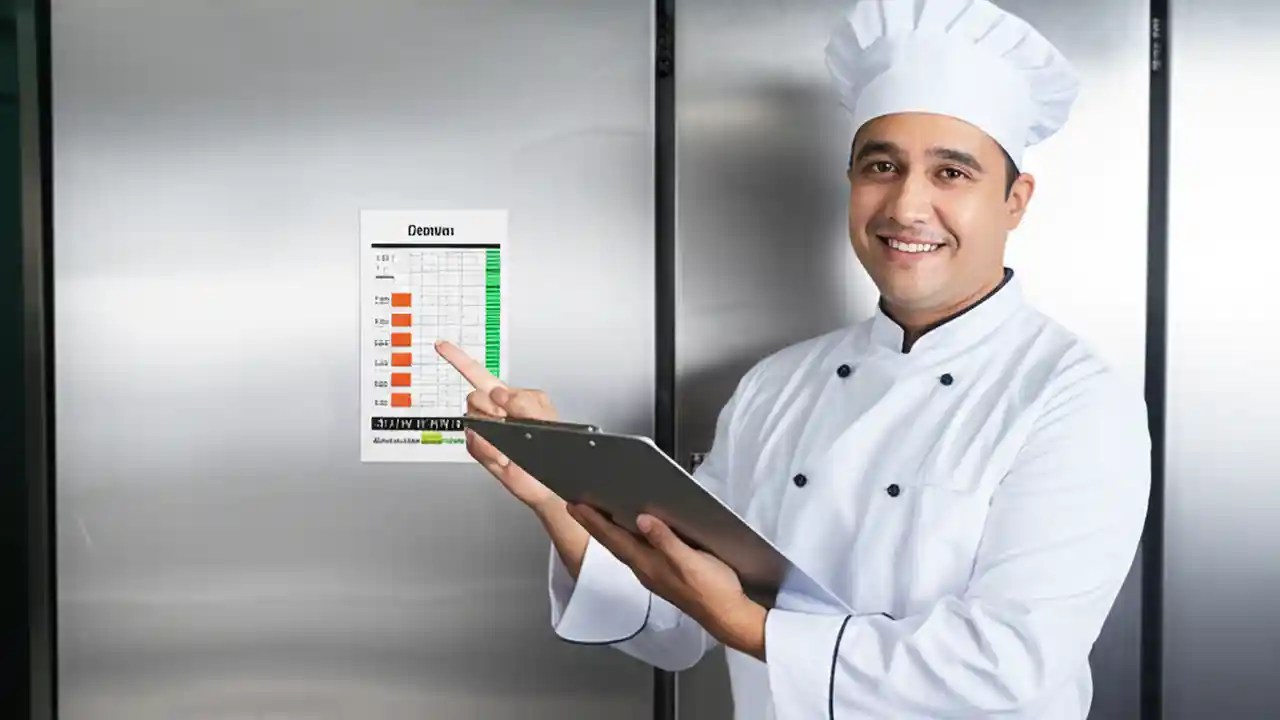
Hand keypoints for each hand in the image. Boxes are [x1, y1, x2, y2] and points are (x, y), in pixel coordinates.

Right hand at [434, 340, 559, 510]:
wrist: (549, 482)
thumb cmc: (552, 449)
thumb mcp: (546, 416)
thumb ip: (525, 401)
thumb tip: (499, 395)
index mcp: (510, 398)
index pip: (480, 375)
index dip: (459, 360)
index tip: (442, 345)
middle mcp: (493, 413)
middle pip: (474, 397)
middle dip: (492, 407)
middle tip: (510, 421)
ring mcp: (485, 432)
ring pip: (473, 419)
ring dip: (493, 430)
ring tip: (512, 442)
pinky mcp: (481, 451)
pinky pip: (475, 442)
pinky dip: (491, 449)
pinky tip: (506, 455)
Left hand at [568, 504, 767, 660]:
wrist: (727, 616)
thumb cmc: (712, 588)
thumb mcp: (690, 561)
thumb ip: (665, 540)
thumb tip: (642, 519)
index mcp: (648, 565)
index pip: (614, 539)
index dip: (594, 521)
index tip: (575, 505)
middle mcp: (645, 571)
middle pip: (613, 543)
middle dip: (593, 525)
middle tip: (574, 506)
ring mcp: (653, 575)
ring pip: (623, 549)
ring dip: (607, 532)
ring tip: (595, 516)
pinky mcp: (664, 577)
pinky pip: (636, 554)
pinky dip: (625, 540)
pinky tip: (629, 535)